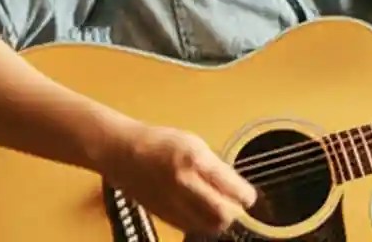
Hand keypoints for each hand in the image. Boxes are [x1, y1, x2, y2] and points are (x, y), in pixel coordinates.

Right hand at [98, 123, 256, 234]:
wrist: (123, 153)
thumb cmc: (161, 143)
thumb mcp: (195, 144)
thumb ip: (216, 166)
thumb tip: (236, 186)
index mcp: (196, 161)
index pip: (233, 189)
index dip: (246, 196)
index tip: (248, 195)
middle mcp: (185, 184)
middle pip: (223, 215)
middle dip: (235, 212)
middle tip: (236, 205)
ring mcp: (173, 202)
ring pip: (209, 226)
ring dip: (219, 220)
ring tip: (220, 209)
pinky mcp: (164, 215)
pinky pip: (192, 227)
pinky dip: (202, 223)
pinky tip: (201, 212)